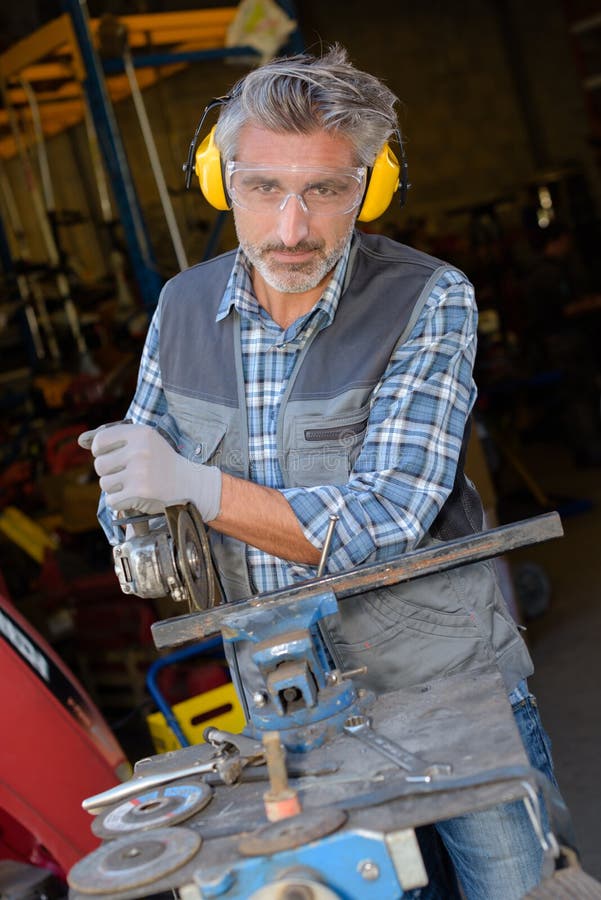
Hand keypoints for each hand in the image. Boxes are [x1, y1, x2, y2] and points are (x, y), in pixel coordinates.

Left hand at [78, 422, 221, 520]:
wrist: (190, 485)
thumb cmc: (162, 462)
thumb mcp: (145, 442)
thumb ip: (115, 438)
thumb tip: (80, 440)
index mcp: (140, 433)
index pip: (100, 441)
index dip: (100, 451)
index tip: (111, 456)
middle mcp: (139, 450)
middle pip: (99, 465)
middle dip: (109, 473)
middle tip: (126, 474)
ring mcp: (140, 472)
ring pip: (104, 484)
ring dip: (115, 488)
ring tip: (132, 485)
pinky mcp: (140, 492)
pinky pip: (111, 500)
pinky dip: (119, 502)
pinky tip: (134, 496)